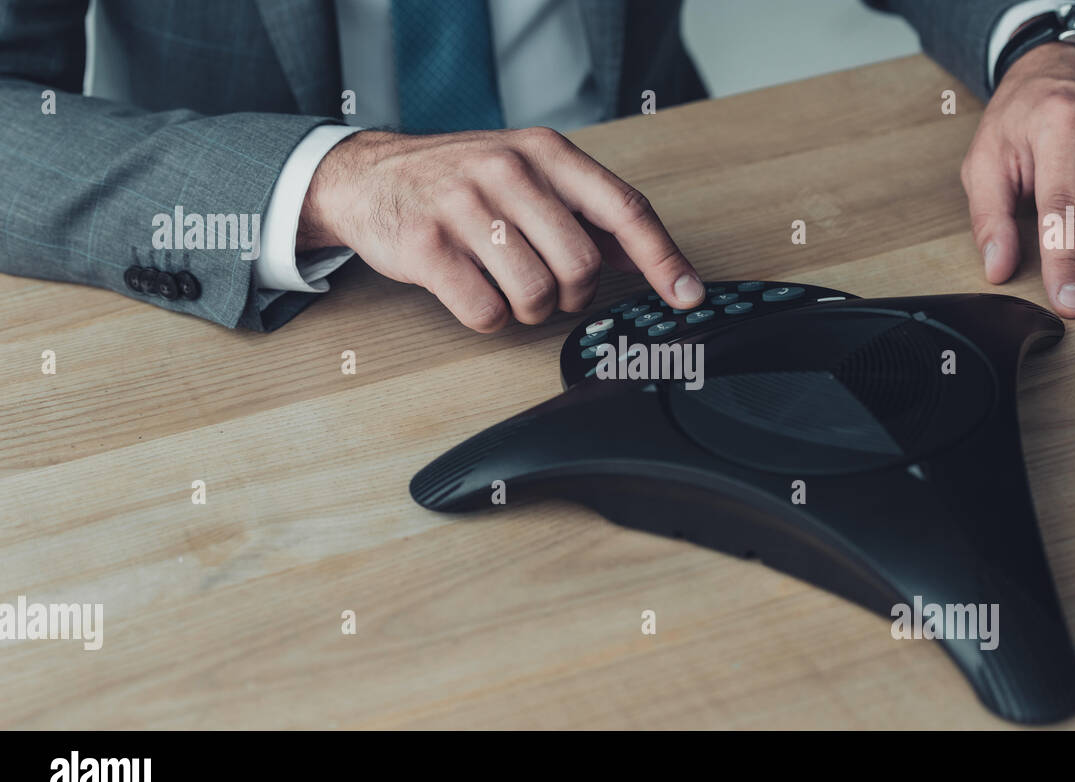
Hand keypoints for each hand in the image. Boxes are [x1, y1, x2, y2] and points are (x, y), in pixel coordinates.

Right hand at [298, 127, 704, 331]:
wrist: (368, 175)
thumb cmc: (456, 180)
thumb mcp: (525, 173)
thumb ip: (582, 211)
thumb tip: (642, 256)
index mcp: (545, 153)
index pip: (623, 208)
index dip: (662, 258)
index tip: (688, 295)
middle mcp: (508, 172)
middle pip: (580, 265)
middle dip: (573, 294)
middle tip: (551, 287)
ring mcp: (464, 207)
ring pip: (535, 294)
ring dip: (530, 310)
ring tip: (509, 288)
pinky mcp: (426, 247)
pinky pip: (486, 312)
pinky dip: (489, 318)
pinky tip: (473, 292)